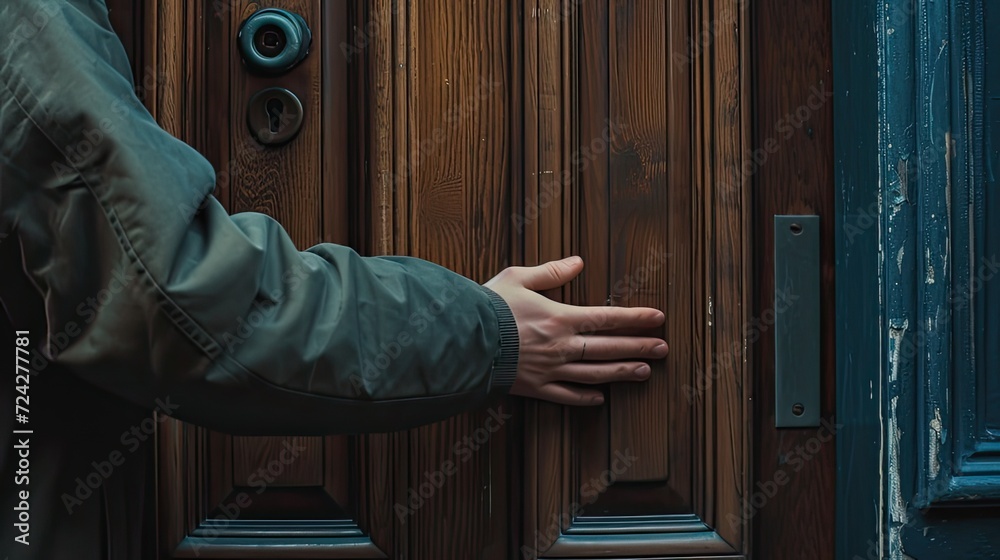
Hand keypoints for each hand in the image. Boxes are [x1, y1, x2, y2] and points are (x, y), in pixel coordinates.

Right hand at [484, 256, 667, 405]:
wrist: (462, 340)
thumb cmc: (488, 307)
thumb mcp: (518, 277)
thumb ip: (551, 271)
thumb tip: (578, 262)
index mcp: (560, 318)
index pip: (608, 317)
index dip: (636, 318)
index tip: (659, 318)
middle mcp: (562, 346)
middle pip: (609, 348)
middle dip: (639, 347)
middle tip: (663, 349)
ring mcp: (550, 370)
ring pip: (595, 374)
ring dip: (622, 372)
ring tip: (644, 372)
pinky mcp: (535, 388)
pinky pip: (566, 396)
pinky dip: (585, 398)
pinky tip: (601, 399)